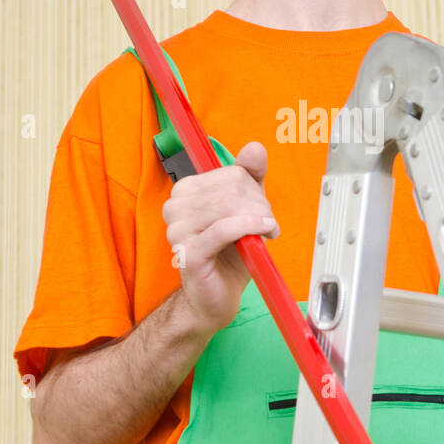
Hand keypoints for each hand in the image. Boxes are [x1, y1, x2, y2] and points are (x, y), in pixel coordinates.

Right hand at [161, 141, 279, 335]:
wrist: (218, 296)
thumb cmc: (230, 254)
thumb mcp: (245, 210)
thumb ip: (250, 177)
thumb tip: (255, 148)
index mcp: (186, 192)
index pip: (230, 174)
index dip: (254, 190)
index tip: (263, 210)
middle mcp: (176, 207)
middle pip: (229, 188)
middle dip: (258, 204)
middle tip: (267, 223)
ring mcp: (178, 230)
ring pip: (226, 206)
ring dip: (255, 218)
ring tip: (265, 231)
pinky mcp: (188, 252)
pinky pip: (222, 229)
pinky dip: (247, 226)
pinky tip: (262, 230)